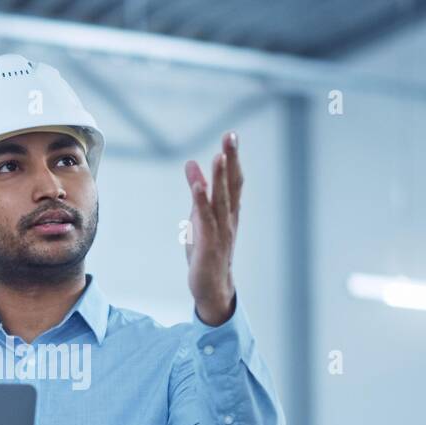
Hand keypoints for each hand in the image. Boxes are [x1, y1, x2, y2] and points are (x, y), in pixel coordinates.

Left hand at [184, 131, 241, 325]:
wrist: (212, 289)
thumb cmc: (208, 253)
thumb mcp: (201, 219)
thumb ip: (199, 194)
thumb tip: (192, 166)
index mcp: (228, 212)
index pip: (233, 181)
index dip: (233, 159)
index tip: (231, 136)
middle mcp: (228, 219)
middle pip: (231, 186)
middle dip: (231, 160)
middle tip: (231, 135)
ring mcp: (221, 232)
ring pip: (221, 200)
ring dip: (220, 177)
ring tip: (219, 155)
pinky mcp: (209, 245)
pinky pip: (205, 220)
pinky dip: (201, 202)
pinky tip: (198, 187)